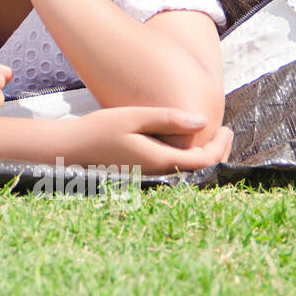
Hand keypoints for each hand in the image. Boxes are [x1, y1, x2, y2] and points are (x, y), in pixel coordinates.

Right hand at [66, 107, 231, 173]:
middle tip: (224, 133)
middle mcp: (158, 174)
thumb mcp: (133, 117)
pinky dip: (186, 159)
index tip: (226, 128)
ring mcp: (149, 178)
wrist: (68, 150)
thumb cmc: (98, 130)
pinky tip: (183, 144)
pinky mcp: (142, 176)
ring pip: (187, 172)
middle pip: (199, 170)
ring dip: (202, 156)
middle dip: (217, 153)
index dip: (221, 147)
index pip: (204, 160)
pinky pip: (174, 171)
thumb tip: (203, 121)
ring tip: (209, 137)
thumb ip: (168, 119)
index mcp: (159, 160)